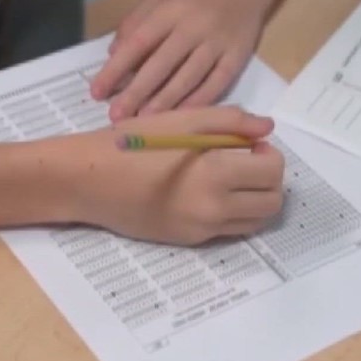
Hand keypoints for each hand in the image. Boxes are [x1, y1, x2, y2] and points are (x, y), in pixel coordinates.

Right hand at [68, 106, 285, 245]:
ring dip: (256, 198)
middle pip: (271, 203)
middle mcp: (215, 208)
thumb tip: (266, 128)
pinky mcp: (189, 241)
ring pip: (255, 222)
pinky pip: (228, 230)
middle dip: (269, 179)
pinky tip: (207, 191)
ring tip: (232, 177)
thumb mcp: (182, 119)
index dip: (269, 154)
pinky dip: (232, 212)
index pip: (272, 172)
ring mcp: (202, 229)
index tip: (251, 144)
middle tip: (247, 160)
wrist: (88, 181)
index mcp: (216, 173)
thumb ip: (230, 121)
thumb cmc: (131, 143)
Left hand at [90, 0, 270, 120]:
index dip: (116, 69)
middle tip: (116, 116)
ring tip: (143, 120)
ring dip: (164, 102)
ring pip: (188, 78)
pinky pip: (216, 84)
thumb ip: (137, 20)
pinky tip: (181, 116)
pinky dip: (198, 101)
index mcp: (171, 9)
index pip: (138, 43)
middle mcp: (194, 27)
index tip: (97, 91)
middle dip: (136, 93)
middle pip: (161, 65)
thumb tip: (114, 54)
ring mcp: (218, 43)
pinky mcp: (238, 56)